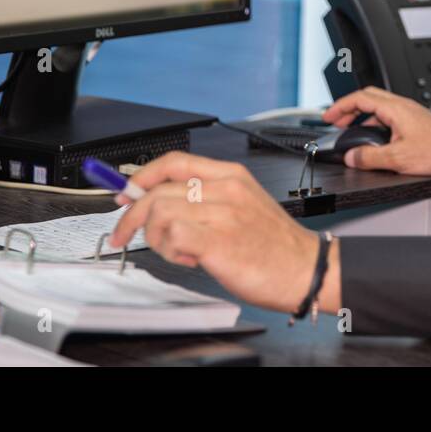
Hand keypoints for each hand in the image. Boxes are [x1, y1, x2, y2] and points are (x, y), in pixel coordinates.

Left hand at [109, 151, 339, 313]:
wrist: (306, 269)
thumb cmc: (276, 245)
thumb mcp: (245, 204)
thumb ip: (207, 199)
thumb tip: (162, 201)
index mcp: (232, 176)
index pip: (174, 162)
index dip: (142, 176)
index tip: (127, 193)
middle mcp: (226, 189)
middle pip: (158, 189)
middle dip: (132, 216)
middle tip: (125, 234)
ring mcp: (223, 214)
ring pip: (160, 212)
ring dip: (155, 237)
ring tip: (175, 251)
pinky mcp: (219, 242)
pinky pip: (172, 235)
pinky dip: (170, 251)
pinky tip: (189, 259)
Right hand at [322, 86, 430, 174]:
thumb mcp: (398, 158)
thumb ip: (370, 157)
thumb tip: (351, 157)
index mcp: (395, 109)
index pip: (360, 98)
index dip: (340, 106)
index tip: (328, 116)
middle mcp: (402, 106)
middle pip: (367, 97)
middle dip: (348, 108)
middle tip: (335, 121)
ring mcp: (409, 112)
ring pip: (378, 106)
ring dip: (361, 116)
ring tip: (351, 131)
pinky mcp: (415, 120)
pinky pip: (388, 115)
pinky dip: (374, 122)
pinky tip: (374, 139)